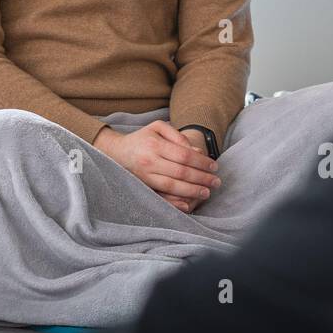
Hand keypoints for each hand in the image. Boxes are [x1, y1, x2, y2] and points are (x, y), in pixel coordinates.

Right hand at [94, 121, 219, 212]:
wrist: (116, 152)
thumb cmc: (142, 138)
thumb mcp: (157, 128)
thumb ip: (177, 135)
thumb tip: (196, 150)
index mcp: (154, 145)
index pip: (184, 155)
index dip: (201, 162)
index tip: (214, 166)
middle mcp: (149, 162)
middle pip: (181, 172)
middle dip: (202, 178)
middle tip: (217, 182)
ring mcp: (145, 177)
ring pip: (173, 186)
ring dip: (192, 191)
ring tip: (207, 192)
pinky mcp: (143, 187)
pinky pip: (161, 197)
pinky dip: (175, 202)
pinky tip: (188, 205)